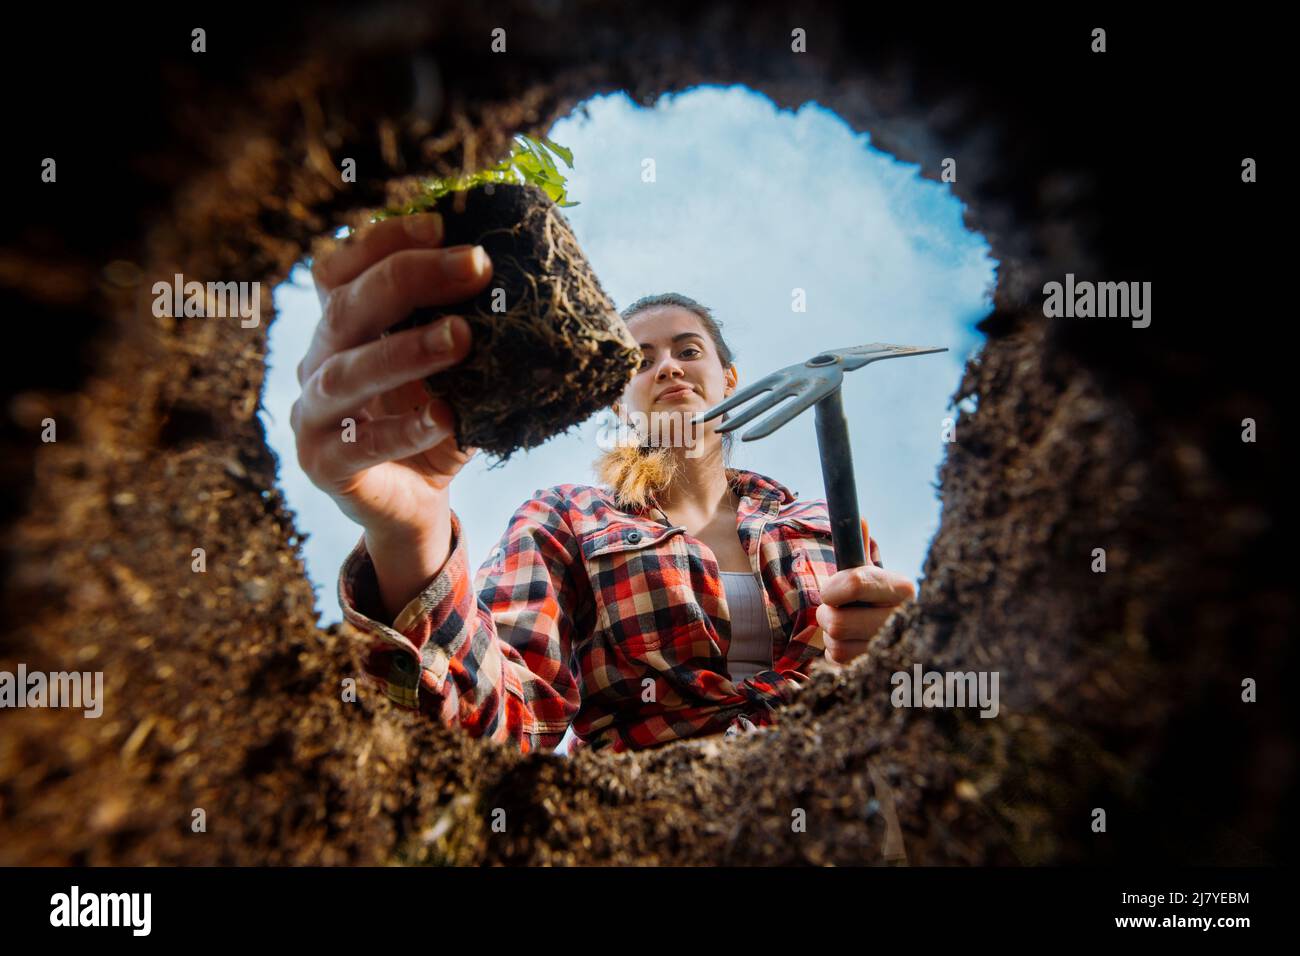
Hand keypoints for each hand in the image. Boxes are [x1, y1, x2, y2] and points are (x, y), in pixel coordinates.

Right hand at [291, 212, 493, 538]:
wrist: (413, 503)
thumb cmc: (434, 421)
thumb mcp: (454, 370)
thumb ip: (469, 329)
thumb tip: (531, 280)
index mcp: (341, 326)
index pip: (343, 267)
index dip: (385, 240)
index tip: (443, 224)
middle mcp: (318, 360)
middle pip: (347, 307)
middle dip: (412, 278)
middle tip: (476, 265)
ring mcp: (313, 413)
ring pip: (347, 372)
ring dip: (406, 350)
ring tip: (461, 337)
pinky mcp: (323, 464)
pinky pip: (360, 444)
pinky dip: (403, 429)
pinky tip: (443, 417)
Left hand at [815, 518, 915, 665]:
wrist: (900, 638)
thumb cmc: (875, 599)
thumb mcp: (871, 573)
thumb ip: (859, 549)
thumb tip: (859, 520)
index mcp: (902, 588)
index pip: (856, 583)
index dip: (832, 589)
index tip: (829, 591)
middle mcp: (903, 620)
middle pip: (838, 622)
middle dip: (828, 616)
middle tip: (836, 611)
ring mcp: (894, 650)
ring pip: (836, 645)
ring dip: (832, 637)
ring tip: (848, 628)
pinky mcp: (881, 671)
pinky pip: (840, 664)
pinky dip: (837, 654)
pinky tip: (852, 645)